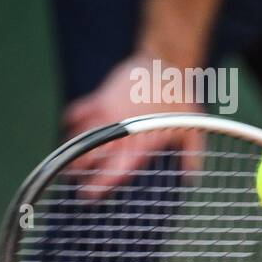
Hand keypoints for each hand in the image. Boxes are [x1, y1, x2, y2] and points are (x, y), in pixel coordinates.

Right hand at [63, 54, 205, 196]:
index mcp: (143, 141)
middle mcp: (122, 128)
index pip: (118, 167)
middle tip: (75, 181)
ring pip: (80, 136)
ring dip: (73, 150)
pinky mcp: (100, 97)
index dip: (102, 182)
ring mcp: (108, 112)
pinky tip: (70, 130)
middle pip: (93, 155)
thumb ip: (191, 156)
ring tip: (69, 162)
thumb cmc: (181, 98)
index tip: (89, 195)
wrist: (165, 65)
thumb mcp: (193, 130)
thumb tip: (192, 177)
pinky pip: (77, 112)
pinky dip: (71, 122)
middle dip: (80, 170)